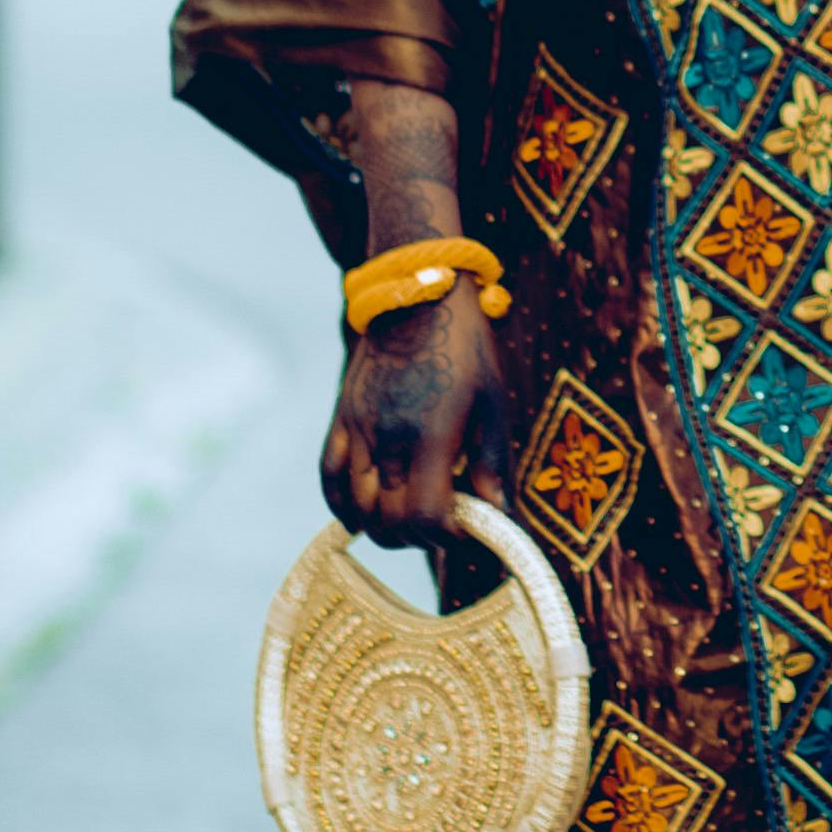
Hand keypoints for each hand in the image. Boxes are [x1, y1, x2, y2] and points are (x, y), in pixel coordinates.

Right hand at [322, 293, 508, 550]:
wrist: (416, 294)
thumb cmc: (465, 347)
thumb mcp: (493, 401)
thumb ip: (493, 464)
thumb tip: (502, 517)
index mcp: (431, 436)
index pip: (423, 516)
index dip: (446, 536)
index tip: (466, 527)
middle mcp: (387, 439)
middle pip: (390, 522)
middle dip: (420, 537)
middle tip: (444, 523)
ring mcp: (358, 430)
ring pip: (358, 508)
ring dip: (386, 527)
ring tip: (412, 516)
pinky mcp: (341, 419)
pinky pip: (329, 477)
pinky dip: (344, 506)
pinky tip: (365, 516)